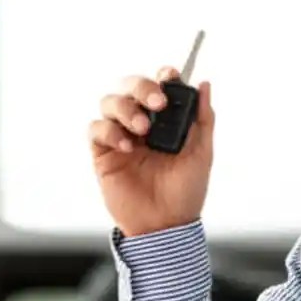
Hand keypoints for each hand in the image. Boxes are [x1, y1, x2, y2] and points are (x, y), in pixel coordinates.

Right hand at [90, 66, 214, 237]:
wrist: (166, 225)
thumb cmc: (185, 191)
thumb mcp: (202, 154)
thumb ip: (203, 119)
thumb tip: (204, 84)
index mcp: (165, 120)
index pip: (158, 86)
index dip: (162, 76)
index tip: (170, 76)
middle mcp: (141, 123)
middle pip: (130, 86)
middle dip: (142, 87)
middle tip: (157, 103)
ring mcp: (120, 136)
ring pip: (110, 102)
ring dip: (126, 109)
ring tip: (142, 129)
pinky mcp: (103, 154)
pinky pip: (96, 129)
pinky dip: (109, 131)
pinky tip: (127, 147)